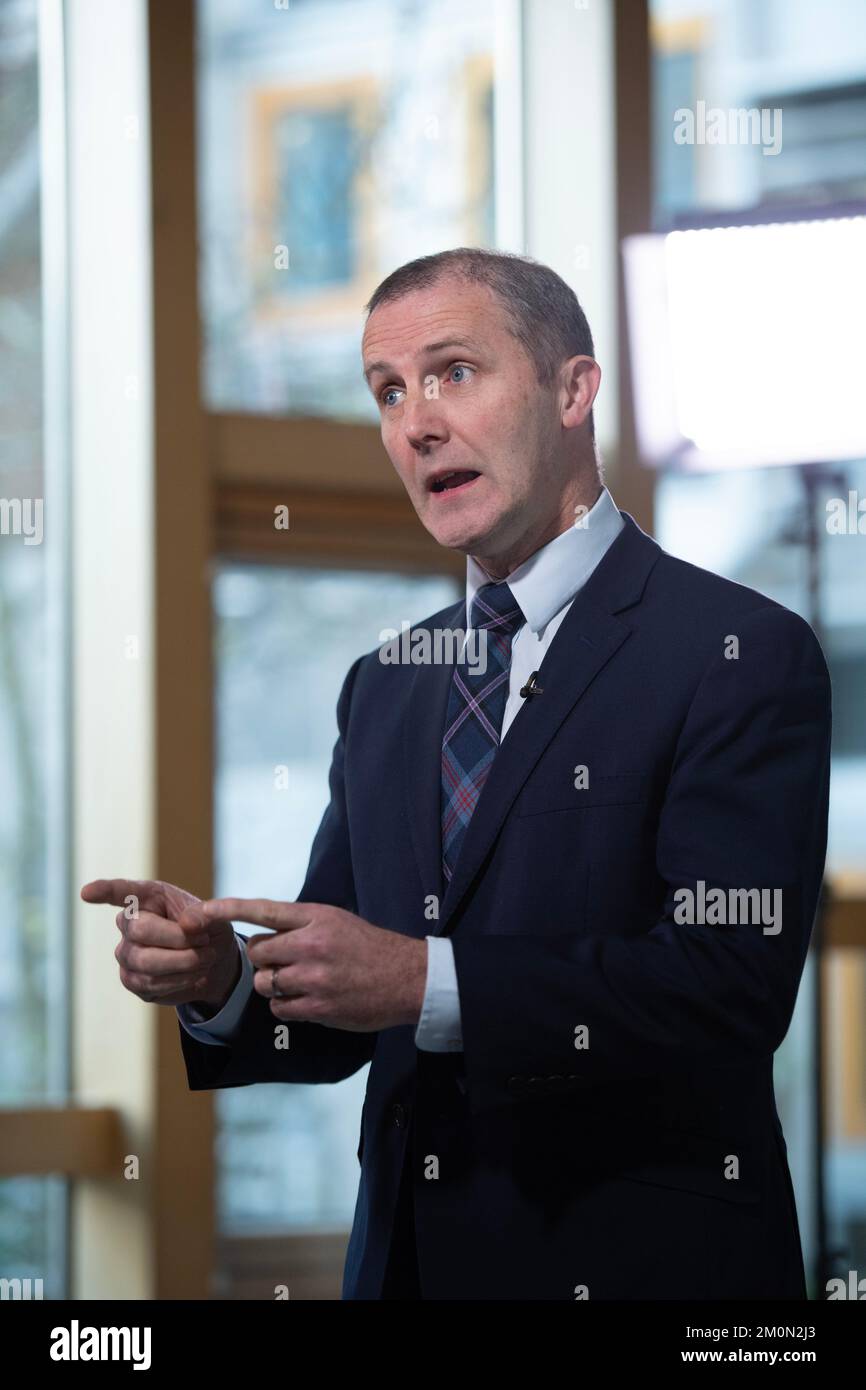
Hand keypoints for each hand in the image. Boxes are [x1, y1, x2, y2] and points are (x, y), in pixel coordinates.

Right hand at [80, 877, 240, 1009]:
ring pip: (146, 961)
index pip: (122, 891)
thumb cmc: (208, 929)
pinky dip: (180, 980)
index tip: (87, 893)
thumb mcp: (214, 915)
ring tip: (206, 957)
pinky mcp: (131, 980)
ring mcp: (126, 953)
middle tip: (205, 940)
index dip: (104, 891)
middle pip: (139, 930)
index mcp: (148, 897)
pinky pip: (151, 983)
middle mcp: (129, 923)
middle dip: (179, 939)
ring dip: (185, 962)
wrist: (214, 962)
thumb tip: (187, 923)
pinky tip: (193, 974)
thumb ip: (204, 914)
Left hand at [180, 898, 427, 1031]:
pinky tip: (308, 999)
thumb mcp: (337, 921)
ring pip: (264, 983)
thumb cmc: (369, 948)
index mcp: (317, 918)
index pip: (264, 910)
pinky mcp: (318, 1008)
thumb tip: (264, 932)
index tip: (202, 911)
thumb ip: (301, 924)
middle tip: (286, 961)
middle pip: (258, 951)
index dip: (229, 908)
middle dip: (265, 958)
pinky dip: (286, 1006)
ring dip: (273, 984)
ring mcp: (314, 978)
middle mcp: (312, 945)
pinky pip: (279, 1008)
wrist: (407, 978)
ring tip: (298, 981)